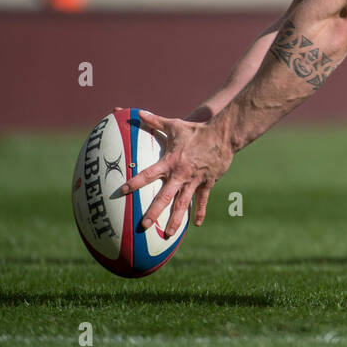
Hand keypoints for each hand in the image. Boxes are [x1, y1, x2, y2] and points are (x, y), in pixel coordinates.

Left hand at [114, 108, 233, 235]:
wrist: (223, 135)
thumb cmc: (196, 130)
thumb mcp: (175, 125)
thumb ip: (155, 121)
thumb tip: (138, 113)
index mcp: (171, 161)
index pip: (149, 174)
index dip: (135, 182)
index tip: (122, 192)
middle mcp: (181, 174)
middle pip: (165, 196)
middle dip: (154, 212)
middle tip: (144, 225)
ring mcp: (195, 180)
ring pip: (184, 203)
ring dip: (176, 219)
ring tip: (168, 233)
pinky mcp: (207, 182)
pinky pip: (202, 200)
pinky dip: (200, 212)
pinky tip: (197, 224)